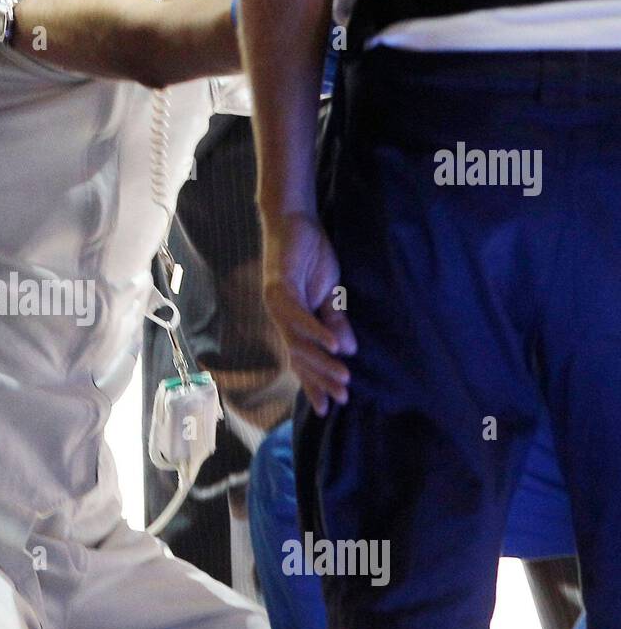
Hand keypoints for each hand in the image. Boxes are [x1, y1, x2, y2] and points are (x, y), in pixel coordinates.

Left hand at [261, 212, 356, 416]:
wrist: (294, 221)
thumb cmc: (309, 256)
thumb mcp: (330, 293)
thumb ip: (335, 321)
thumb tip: (350, 350)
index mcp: (292, 322)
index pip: (302, 359)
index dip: (314, 383)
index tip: (329, 407)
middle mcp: (281, 318)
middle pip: (299, 358)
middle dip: (320, 380)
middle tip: (340, 399)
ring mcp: (277, 304)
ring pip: (298, 342)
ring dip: (321, 360)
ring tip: (343, 376)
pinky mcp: (279, 287)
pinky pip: (298, 316)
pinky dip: (316, 331)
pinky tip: (334, 345)